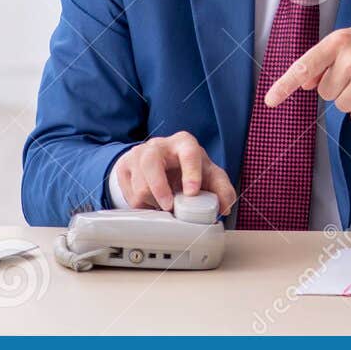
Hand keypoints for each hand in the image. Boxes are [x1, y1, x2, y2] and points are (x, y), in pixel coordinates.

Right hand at [113, 131, 236, 214]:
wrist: (161, 164)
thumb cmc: (186, 168)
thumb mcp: (208, 175)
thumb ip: (222, 189)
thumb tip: (225, 206)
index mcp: (184, 143)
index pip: (188, 152)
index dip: (191, 173)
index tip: (192, 193)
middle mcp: (159, 145)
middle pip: (151, 162)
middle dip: (160, 188)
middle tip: (169, 206)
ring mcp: (138, 155)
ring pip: (139, 182)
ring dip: (152, 201)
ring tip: (163, 205)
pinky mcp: (124, 167)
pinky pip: (129, 194)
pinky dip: (142, 205)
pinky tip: (151, 203)